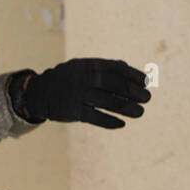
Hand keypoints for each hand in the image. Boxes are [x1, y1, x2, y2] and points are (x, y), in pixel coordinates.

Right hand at [23, 58, 149, 128]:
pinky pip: (95, 117)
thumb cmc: (70, 78)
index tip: (146, 82)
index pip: (116, 68)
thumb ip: (104, 68)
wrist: (42, 92)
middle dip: (133, 92)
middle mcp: (85, 79)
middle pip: (114, 85)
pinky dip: (109, 121)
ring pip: (107, 102)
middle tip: (147, 98)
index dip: (133, 75)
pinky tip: (121, 124)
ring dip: (126, 108)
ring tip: (140, 112)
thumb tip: (127, 68)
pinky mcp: (74, 111)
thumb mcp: (84, 67)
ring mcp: (79, 95)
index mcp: (90, 65)